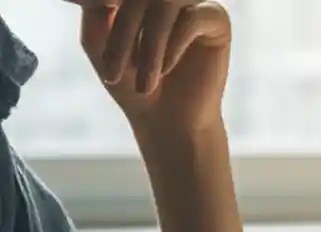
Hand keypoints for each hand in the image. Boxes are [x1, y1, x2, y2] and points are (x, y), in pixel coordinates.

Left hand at [70, 0, 230, 133]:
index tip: (91, 27)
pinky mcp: (216, 18)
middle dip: (122, 31)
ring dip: (149, 43)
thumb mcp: (97, 41)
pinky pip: (191, 18)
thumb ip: (92, 6)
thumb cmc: (130, 82)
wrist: (167, 119)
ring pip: (165, 1)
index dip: (98, 3)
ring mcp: (192, 1)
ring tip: (142, 81)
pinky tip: (166, 71)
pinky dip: (172, 46)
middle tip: (112, 72)